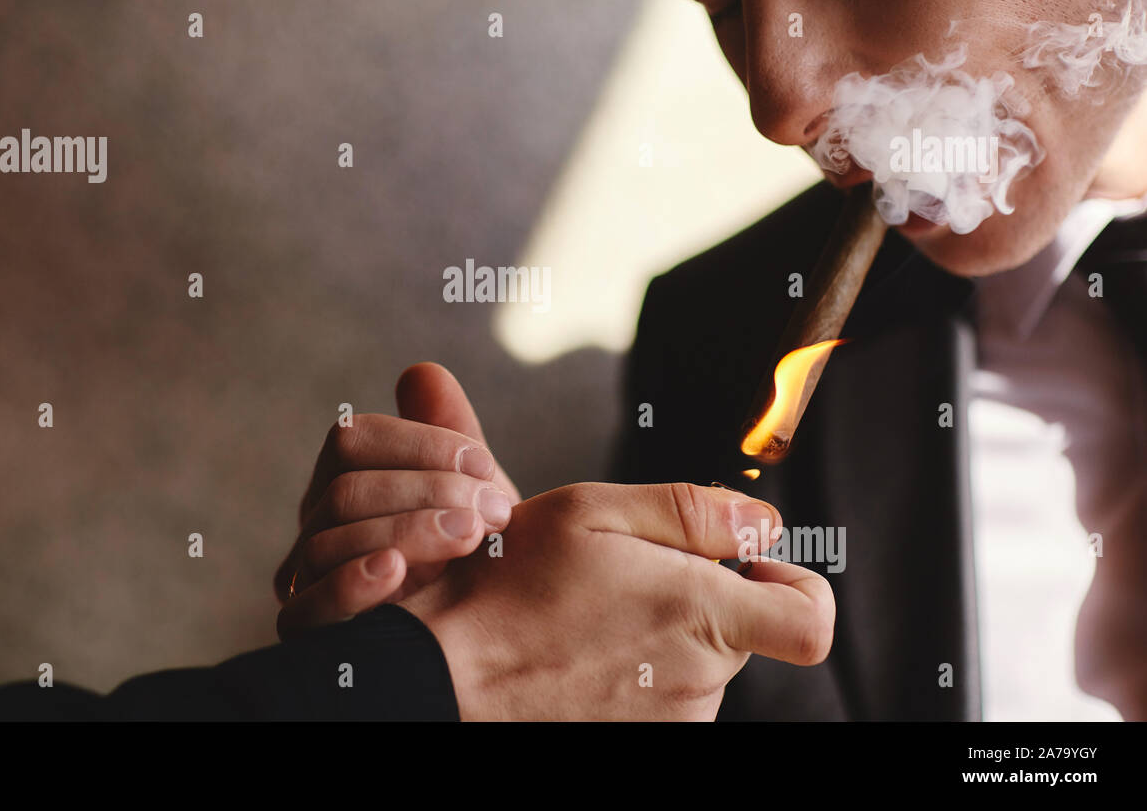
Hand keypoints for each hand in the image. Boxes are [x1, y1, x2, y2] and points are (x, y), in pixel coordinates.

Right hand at [275, 363, 519, 636]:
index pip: (353, 440)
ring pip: (329, 539)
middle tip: (494, 511)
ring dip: (408, 532)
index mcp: (345, 478)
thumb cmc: (476, 551)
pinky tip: (395, 570)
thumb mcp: (473, 490)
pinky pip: (307, 608)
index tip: (483, 466)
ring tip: (471, 538)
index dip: (420, 445)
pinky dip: (350, 583)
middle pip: (346, 489)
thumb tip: (421, 372)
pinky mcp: (310, 630)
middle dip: (429, 492)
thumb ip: (450, 433)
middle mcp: (316, 523)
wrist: (490, 626)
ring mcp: (306, 577)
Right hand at [399, 481, 833, 719]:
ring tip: (588, 622)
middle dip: (696, 600)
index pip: (810, 621)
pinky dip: (631, 678)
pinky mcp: (639, 746)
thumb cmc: (507, 592)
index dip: (795, 586)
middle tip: (620, 580)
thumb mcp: (591, 512)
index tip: (751, 567)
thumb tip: (764, 522)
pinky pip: (659, 703)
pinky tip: (580, 658)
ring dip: (659, 641)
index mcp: (699, 614)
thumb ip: (694, 510)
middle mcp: (697, 682)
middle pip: (739, 633)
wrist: (447, 675)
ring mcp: (668, 725)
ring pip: (695, 668)